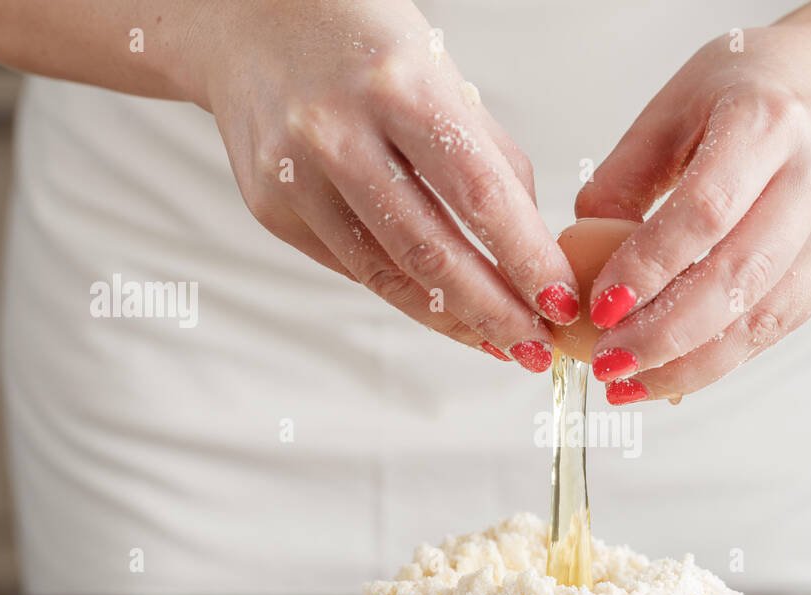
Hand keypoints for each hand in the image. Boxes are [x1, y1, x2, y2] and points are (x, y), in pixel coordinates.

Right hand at [183, 0, 578, 370]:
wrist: (248, 21)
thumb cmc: (361, 42)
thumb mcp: (441, 73)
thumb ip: (491, 157)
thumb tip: (534, 248)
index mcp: (399, 86)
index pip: (480, 195)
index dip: (527, 260)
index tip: (562, 302)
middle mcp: (337, 131)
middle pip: (431, 253)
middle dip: (495, 313)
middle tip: (535, 346)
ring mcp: (295, 174)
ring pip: (388, 276)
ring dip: (453, 320)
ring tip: (498, 341)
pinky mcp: (270, 207)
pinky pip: (353, 267)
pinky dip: (405, 296)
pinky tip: (443, 309)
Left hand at [574, 22, 810, 401]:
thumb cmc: (749, 89)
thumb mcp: (675, 106)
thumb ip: (623, 177)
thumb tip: (577, 257)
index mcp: (766, 122)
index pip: (705, 211)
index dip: (650, 267)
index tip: (599, 308)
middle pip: (738, 276)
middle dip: (665, 333)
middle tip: (608, 363)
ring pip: (764, 317)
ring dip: (691, 363)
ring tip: (631, 383)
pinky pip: (778, 326)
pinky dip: (722, 358)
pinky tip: (673, 373)